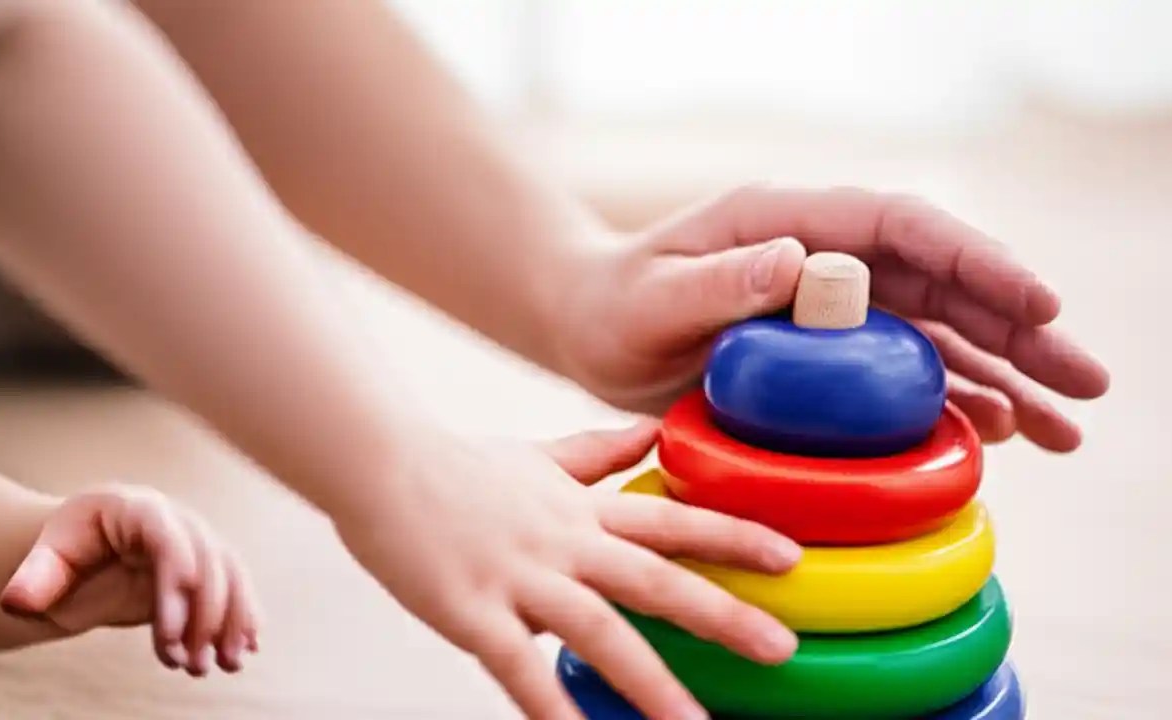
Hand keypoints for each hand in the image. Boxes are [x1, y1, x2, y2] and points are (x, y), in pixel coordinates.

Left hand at [0, 485, 260, 676]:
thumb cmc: (64, 554)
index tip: (173, 635)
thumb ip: (34, 578)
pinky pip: (236, 588)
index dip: (175, 584)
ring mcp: (199, 541)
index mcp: (136, 508)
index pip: (167, 538)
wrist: (87, 555)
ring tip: (226, 666)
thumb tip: (17, 600)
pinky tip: (247, 650)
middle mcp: (178, 520)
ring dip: (232, 622)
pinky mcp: (210, 567)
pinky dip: (244, 618)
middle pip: (207, 561)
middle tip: (193, 666)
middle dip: (205, 617)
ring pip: (229, 576)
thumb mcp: (44, 562)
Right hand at [332, 420, 802, 719]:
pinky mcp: (474, 611)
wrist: (381, 463)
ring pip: (602, 634)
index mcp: (581, 510)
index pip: (671, 521)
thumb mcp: (538, 456)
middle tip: (784, 648)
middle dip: (723, 615)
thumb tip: (651, 431)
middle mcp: (565, 542)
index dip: (734, 536)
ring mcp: (522, 577)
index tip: (791, 556)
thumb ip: (597, 452)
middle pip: (656, 579)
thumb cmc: (456, 465)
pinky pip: (520, 672)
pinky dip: (553, 715)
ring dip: (654, 686)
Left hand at [558, 185, 1110, 451]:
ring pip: (943, 338)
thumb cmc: (616, 307)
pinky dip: (958, 404)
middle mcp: (830, 263)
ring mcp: (837, 312)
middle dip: (1023, 330)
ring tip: (1068, 428)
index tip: (1039, 304)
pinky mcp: (830, 360)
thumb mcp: (655, 297)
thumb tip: (804, 260)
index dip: (978, 262)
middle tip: (1091, 383)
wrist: (596, 332)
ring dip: (1009, 378)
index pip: (905, 229)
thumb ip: (721, 282)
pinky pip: (909, 379)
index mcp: (794, 223)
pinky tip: (1000, 435)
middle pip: (947, 286)